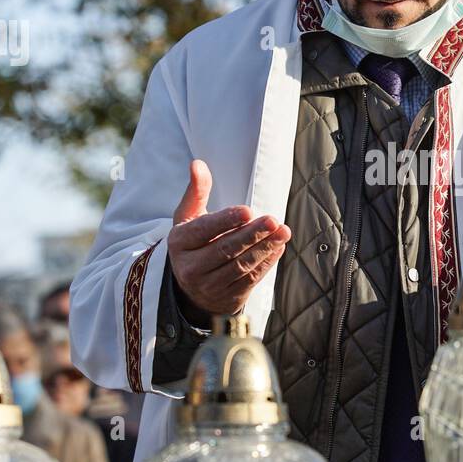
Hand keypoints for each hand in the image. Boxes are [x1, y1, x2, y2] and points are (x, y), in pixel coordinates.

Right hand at [167, 159, 291, 321]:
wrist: (192, 287)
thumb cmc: (194, 242)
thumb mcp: (189, 217)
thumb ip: (196, 191)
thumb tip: (198, 164)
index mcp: (180, 243)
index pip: (204, 231)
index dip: (226, 221)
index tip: (247, 211)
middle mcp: (191, 267)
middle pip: (226, 249)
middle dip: (251, 235)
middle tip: (273, 220)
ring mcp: (209, 285)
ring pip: (240, 266)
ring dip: (264, 248)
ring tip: (282, 232)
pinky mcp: (228, 297)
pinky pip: (250, 280)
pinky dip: (266, 263)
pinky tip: (278, 247)